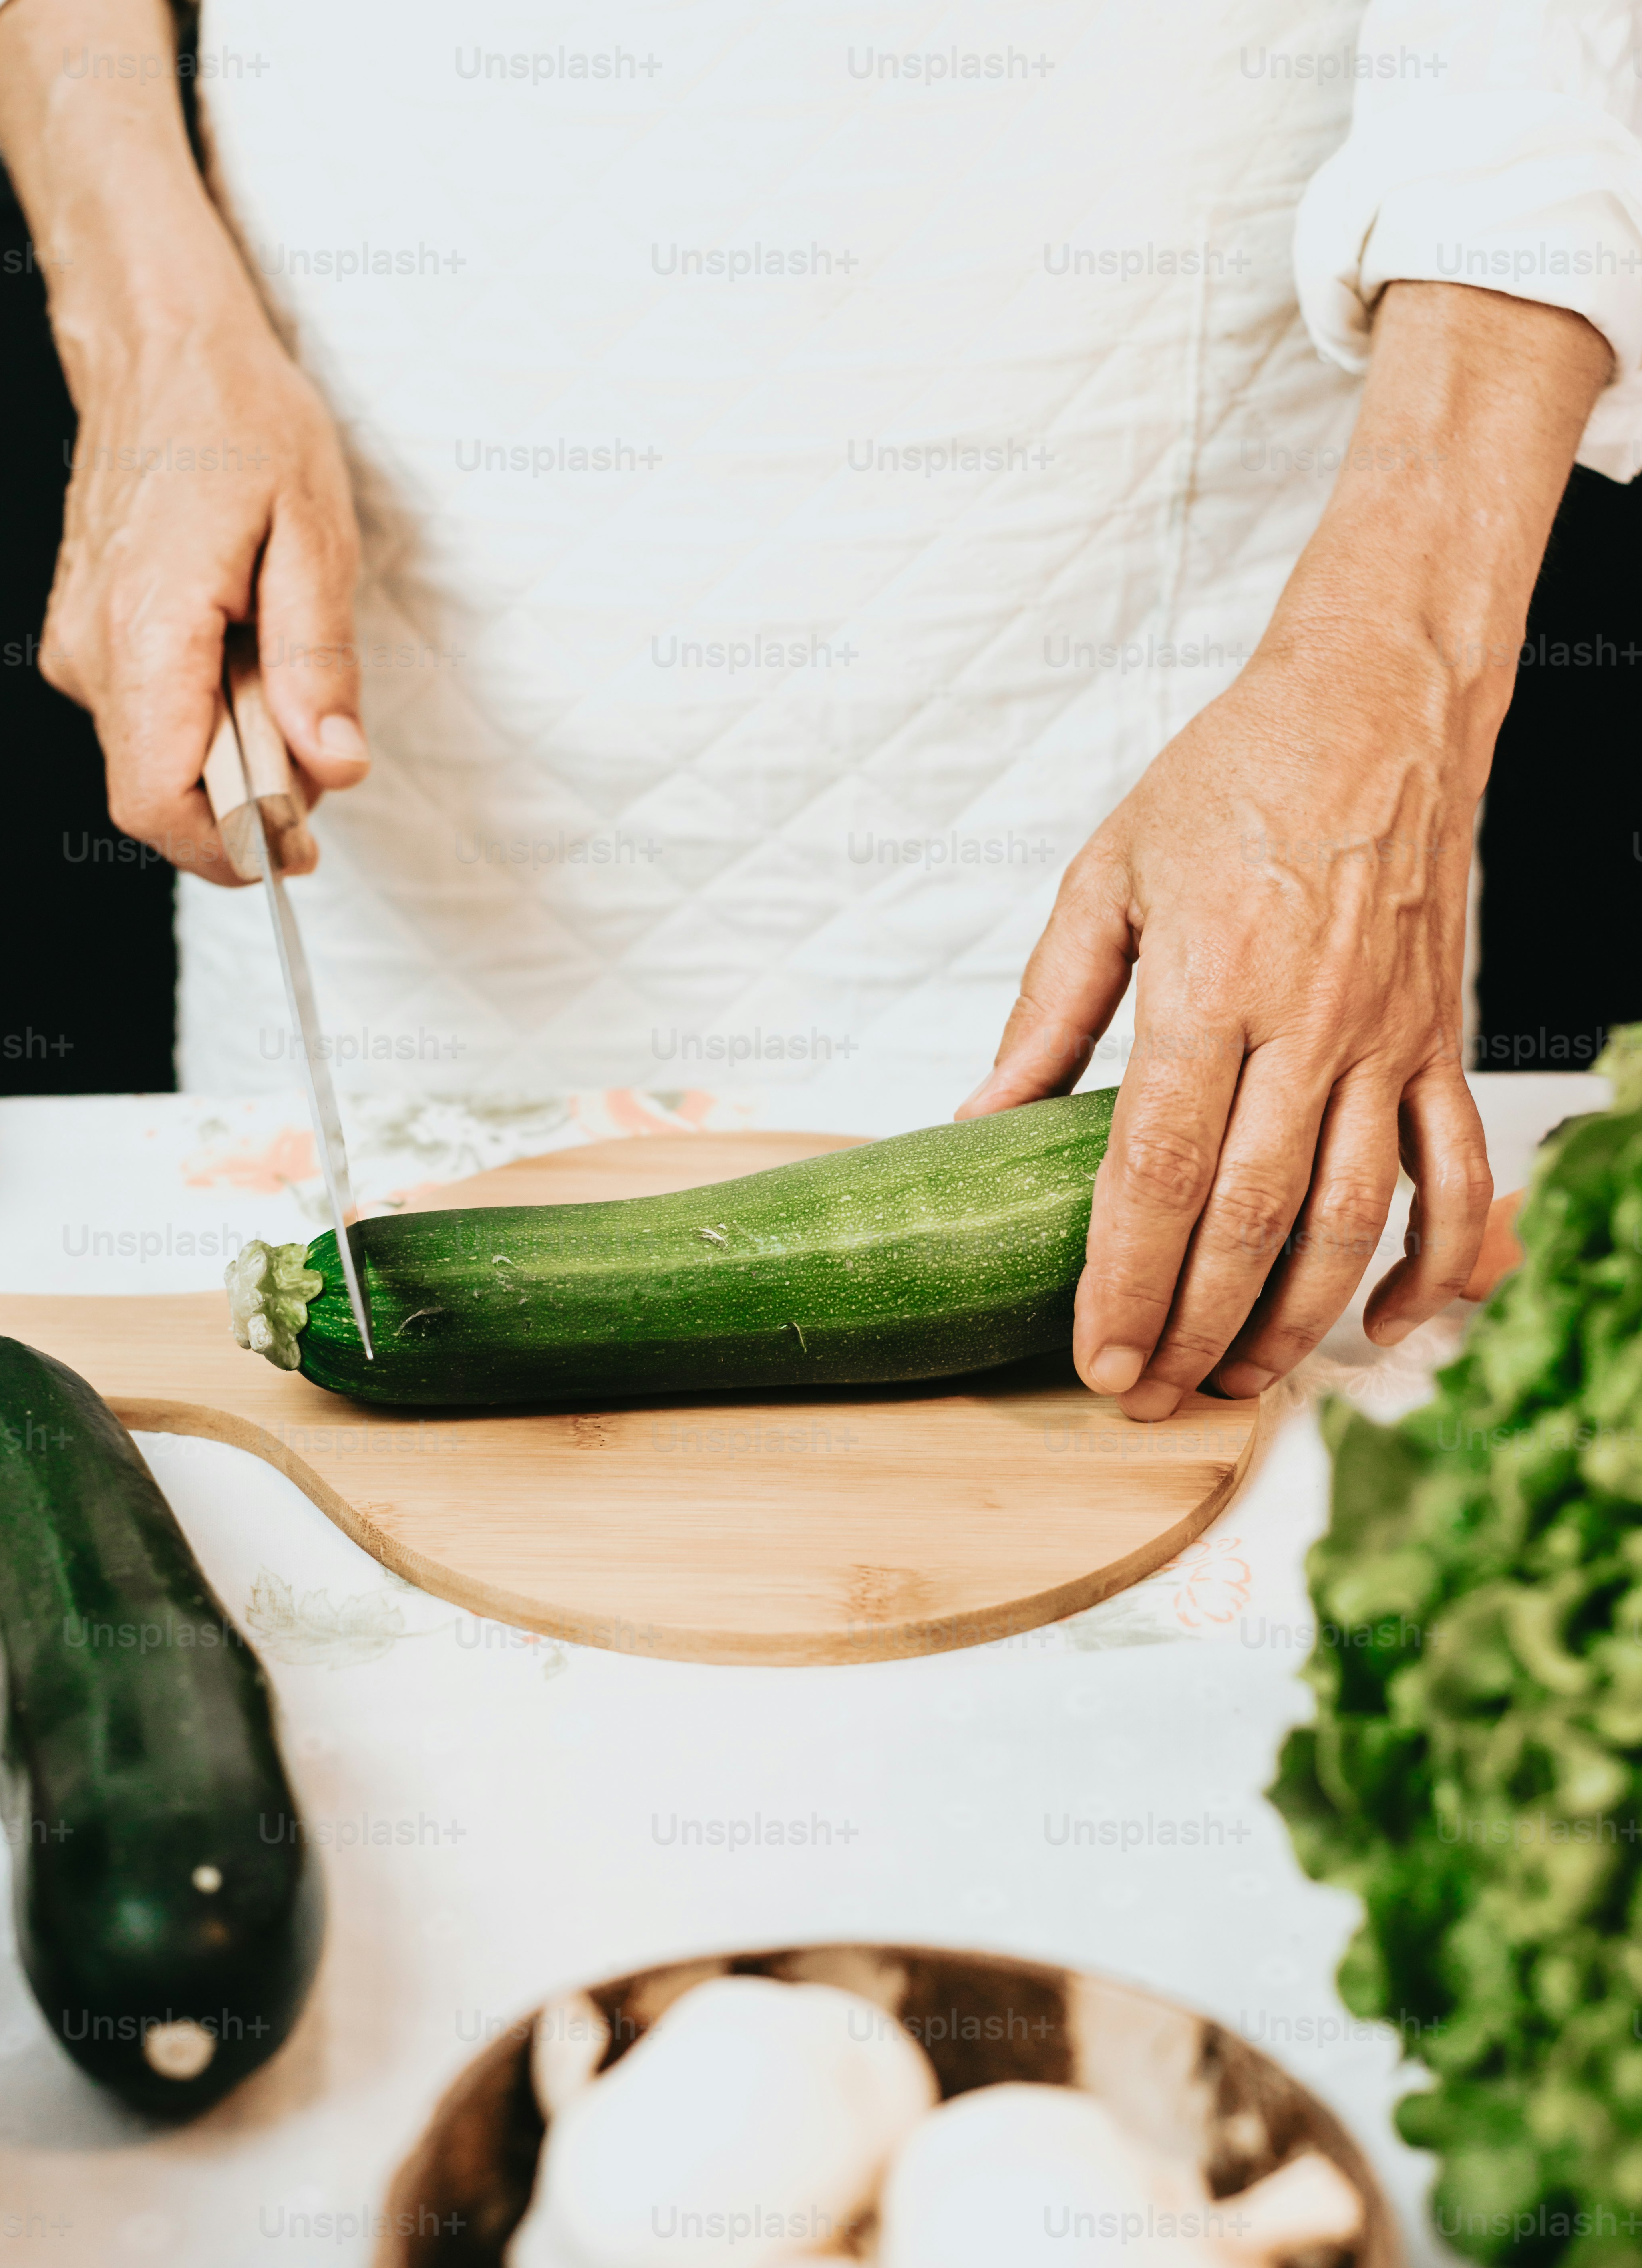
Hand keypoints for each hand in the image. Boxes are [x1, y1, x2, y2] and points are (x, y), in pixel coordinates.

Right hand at [0, 0, 369, 885]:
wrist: (163, 347)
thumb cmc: (242, 423)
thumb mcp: (313, 536)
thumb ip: (317, 662)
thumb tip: (332, 766)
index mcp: (146, 633)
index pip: (159, 802)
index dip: (231, 847)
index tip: (299, 847)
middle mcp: (92, 651)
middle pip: (164, 793)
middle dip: (248, 796)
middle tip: (314, 735)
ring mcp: (79, 645)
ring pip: (160, 758)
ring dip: (234, 748)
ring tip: (278, 664)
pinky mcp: (87, 638)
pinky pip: (152, 716)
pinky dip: (210, 712)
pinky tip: (244, 648)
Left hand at [961, 639, 1490, 1416]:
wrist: (1378, 707)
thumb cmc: (1232, 781)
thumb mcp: (1107, 875)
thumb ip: (1046, 1010)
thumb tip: (977, 1123)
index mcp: (1211, 981)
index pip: (1160, 1168)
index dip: (1126, 1278)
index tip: (1095, 1356)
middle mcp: (1310, 1024)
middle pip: (1251, 1218)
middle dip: (1192, 1326)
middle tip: (1143, 1395)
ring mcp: (1388, 1040)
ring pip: (1353, 1221)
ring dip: (1293, 1321)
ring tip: (1231, 1381)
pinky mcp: (1443, 1044)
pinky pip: (1455, 1179)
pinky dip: (1430, 1266)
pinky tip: (1381, 1325)